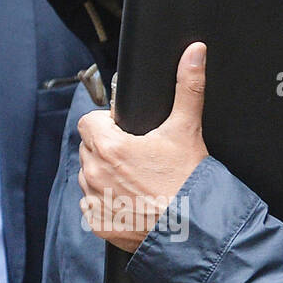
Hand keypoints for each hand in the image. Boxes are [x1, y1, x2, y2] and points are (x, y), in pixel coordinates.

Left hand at [78, 42, 208, 251]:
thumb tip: (194, 52)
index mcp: (109, 147)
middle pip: (89, 150)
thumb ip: (188, 86)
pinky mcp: (98, 224)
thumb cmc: (189, 181)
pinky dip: (107, 204)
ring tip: (136, 182)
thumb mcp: (187, 129)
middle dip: (107, 151)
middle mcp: (95, 174)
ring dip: (105, 177)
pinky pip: (93, 207)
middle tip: (137, 159)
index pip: (88, 123)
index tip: (125, 133)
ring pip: (89, 178)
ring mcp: (95, 201)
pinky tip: (131, 203)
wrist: (194, 230)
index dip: (106, 125)